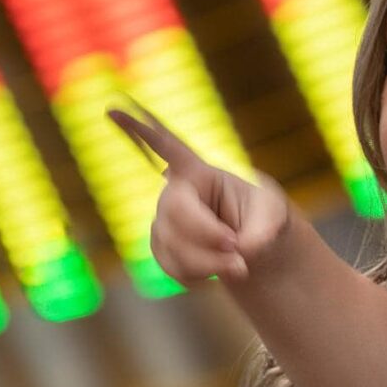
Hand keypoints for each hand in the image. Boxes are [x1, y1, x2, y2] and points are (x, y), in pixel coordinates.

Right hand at [109, 106, 289, 281]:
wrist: (250, 244)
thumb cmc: (262, 216)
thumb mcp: (274, 214)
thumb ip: (262, 230)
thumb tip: (239, 251)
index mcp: (199, 171)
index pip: (167, 147)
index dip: (139, 129)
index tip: (112, 109)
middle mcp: (175, 192)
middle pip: (175, 212)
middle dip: (207, 236)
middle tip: (239, 252)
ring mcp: (164, 220)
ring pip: (173, 245)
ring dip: (209, 263)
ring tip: (239, 266)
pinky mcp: (162, 247)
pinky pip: (172, 267)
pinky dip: (198, 277)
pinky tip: (215, 274)